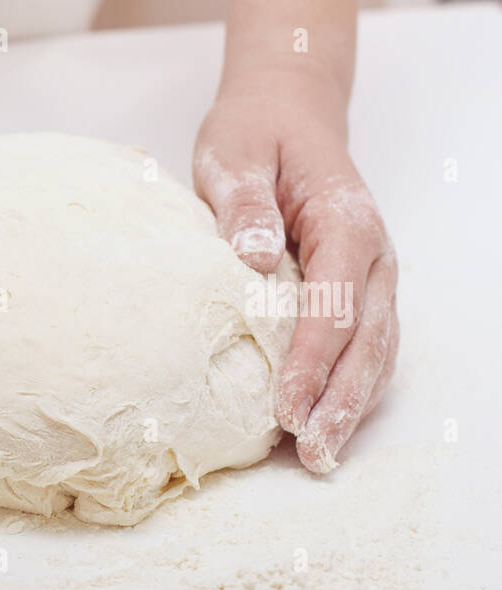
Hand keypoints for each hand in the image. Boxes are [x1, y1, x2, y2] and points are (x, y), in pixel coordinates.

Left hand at [193, 68, 397, 472]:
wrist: (285, 114)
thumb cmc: (256, 135)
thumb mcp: (235, 155)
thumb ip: (243, 205)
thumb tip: (252, 257)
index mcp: (345, 224)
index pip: (334, 305)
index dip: (310, 361)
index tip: (285, 407)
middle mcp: (371, 257)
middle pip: (366, 342)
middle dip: (340, 402)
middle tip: (310, 455)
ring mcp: (371, 279)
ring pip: (373, 353)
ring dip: (349, 407)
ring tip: (319, 457)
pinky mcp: (357, 293)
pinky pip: (362, 349)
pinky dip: (347, 390)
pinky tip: (321, 425)